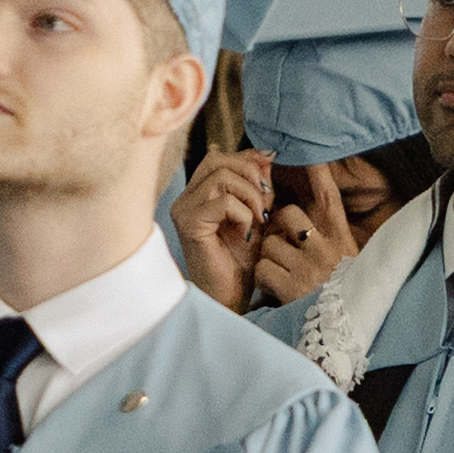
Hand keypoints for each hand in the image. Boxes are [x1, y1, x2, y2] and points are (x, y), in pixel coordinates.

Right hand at [173, 150, 272, 306]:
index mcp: (197, 194)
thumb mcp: (256, 215)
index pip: (219, 158)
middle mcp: (185, 199)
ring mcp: (184, 210)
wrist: (230, 297)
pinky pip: (222, 201)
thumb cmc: (241, 262)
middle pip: (217, 159)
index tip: (269, 182)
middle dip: (250, 175)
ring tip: (258, 219)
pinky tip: (246, 233)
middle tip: (265, 202)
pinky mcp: (189, 224)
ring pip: (221, 177)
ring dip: (249, 195)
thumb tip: (266, 154)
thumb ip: (258, 187)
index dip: (247, 162)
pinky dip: (243, 213)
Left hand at [256, 163, 360, 304]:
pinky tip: (277, 289)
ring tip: (284, 275)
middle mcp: (326, 249)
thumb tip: (301, 218)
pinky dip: (264, 279)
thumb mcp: (346, 260)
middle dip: (278, 230)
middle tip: (284, 249)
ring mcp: (309, 267)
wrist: (345, 331)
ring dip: (269, 258)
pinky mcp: (292, 287)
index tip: (309, 154)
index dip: (318, 172)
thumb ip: (330, 237)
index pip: (329, 198)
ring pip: (270, 244)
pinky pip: (263, 269)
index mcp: (342, 240)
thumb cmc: (343, 294)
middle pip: (288, 216)